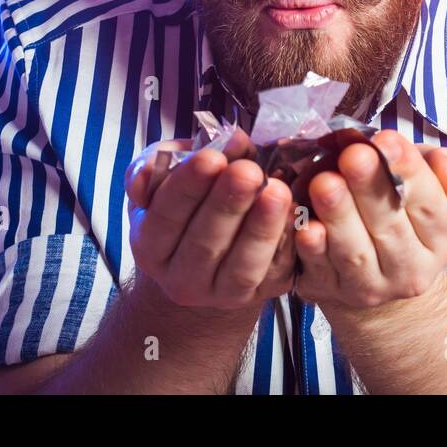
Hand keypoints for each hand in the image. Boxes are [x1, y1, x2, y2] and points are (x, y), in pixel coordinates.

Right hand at [125, 130, 296, 309]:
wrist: (205, 260)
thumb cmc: (185, 205)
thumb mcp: (163, 180)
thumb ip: (164, 161)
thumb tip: (185, 151)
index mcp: (151, 247)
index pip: (166, 217)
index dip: (187, 187)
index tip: (211, 157)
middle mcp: (181, 279)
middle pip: (204, 243)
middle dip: (228, 204)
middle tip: (248, 171)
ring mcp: (222, 293)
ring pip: (242, 266)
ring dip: (262, 228)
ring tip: (278, 191)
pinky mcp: (260, 294)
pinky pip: (276, 272)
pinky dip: (287, 243)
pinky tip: (296, 213)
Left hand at [294, 130, 446, 309]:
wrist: (377, 271)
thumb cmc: (400, 211)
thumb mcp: (428, 186)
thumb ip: (440, 168)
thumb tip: (444, 163)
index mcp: (442, 238)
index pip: (429, 204)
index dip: (409, 171)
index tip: (387, 140)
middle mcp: (413, 269)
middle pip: (390, 227)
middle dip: (369, 188)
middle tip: (352, 155)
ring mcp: (373, 286)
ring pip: (355, 251)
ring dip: (338, 215)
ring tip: (324, 182)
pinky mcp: (333, 291)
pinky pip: (321, 270)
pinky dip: (313, 249)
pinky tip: (306, 225)